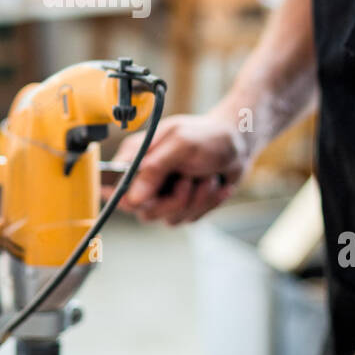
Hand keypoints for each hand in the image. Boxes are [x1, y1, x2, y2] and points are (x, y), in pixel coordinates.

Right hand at [112, 111, 249, 223]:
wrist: (238, 144)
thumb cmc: (208, 136)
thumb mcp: (180, 144)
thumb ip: (155, 168)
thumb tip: (133, 197)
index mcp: (137, 157)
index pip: (115, 188)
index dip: (125, 198)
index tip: (145, 198)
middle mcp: (147, 178)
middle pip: (144, 210)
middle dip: (173, 200)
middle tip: (188, 181)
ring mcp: (165, 194)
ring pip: (169, 217)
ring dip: (196, 199)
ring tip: (207, 176)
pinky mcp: (183, 206)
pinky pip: (189, 218)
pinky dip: (207, 202)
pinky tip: (215, 184)